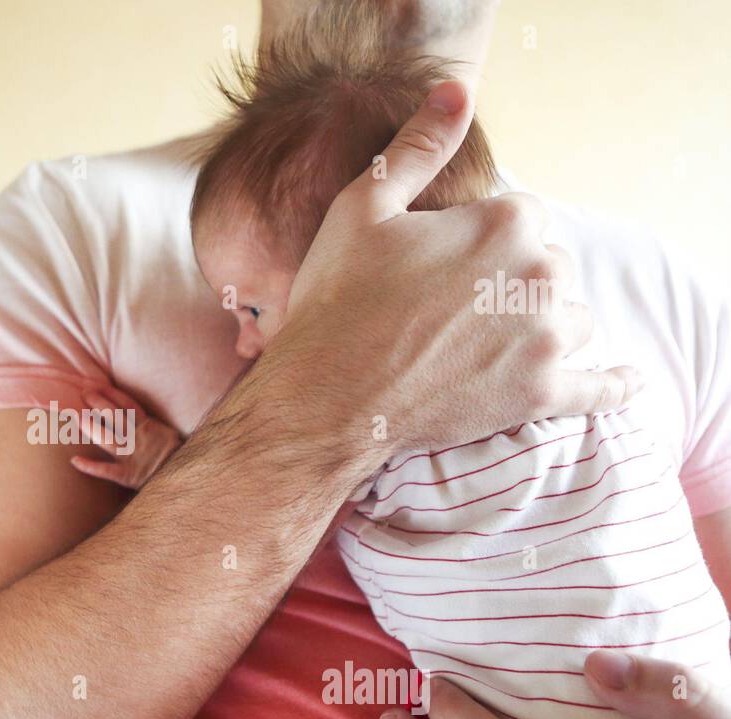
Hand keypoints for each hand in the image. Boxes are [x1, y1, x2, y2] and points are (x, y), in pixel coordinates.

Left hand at [69, 386, 182, 489]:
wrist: (186, 476)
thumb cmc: (178, 457)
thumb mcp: (169, 435)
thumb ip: (155, 426)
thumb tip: (137, 416)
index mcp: (149, 427)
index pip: (128, 406)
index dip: (112, 395)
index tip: (99, 385)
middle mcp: (138, 438)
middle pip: (115, 417)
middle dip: (98, 403)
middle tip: (84, 393)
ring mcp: (132, 456)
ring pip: (107, 438)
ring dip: (91, 427)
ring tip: (77, 417)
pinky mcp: (128, 475)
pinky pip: (106, 470)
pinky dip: (90, 466)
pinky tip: (75, 461)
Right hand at [258, 80, 643, 473]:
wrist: (327, 395)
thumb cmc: (338, 300)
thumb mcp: (362, 208)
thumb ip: (418, 148)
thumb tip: (456, 90)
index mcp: (504, 221)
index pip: (525, 216)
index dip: (484, 238)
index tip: (447, 265)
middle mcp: (539, 272)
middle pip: (551, 265)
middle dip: (517, 281)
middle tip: (460, 309)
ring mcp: (546, 337)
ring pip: (571, 319)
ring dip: (544, 326)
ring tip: (494, 344)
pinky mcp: (542, 393)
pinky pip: (601, 388)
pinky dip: (613, 385)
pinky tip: (624, 382)